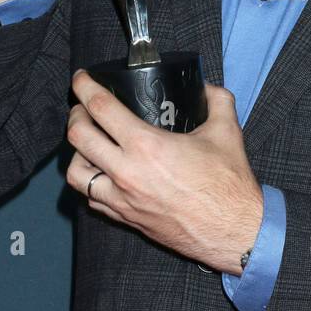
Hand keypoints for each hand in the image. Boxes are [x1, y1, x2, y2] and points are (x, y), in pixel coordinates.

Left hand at [65, 74, 264, 274]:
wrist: (234, 232)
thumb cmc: (229, 186)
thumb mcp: (227, 132)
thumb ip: (217, 100)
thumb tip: (206, 87)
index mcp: (147, 146)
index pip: (101, 108)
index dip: (85, 87)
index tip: (81, 78)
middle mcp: (127, 173)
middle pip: (78, 138)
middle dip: (75, 116)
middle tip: (83, 108)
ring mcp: (123, 199)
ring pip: (76, 173)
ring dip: (77, 153)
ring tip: (89, 143)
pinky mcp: (126, 219)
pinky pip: (92, 199)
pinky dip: (91, 182)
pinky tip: (103, 173)